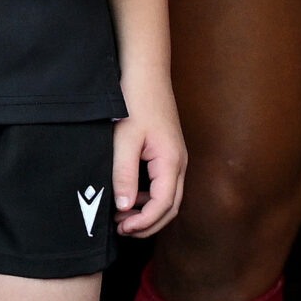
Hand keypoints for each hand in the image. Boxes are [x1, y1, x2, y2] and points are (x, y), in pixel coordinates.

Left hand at [112, 71, 185, 236]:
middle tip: (121, 229)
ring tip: (122, 216)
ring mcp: (176, 157)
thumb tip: (125, 209)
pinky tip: (130, 196)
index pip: (163, 206)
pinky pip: (164, 184)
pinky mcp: (168, 151)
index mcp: (171, 161)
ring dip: (148, 212)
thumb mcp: (124, 140)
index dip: (143, 223)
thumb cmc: (136, 101)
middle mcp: (179, 162)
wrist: (146, 72)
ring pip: (168, 197)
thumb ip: (125, 176)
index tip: (121, 228)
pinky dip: (149, 197)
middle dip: (148, 224)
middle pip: (170, 207)